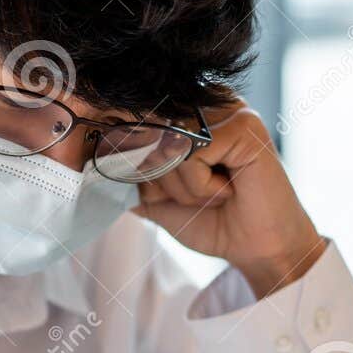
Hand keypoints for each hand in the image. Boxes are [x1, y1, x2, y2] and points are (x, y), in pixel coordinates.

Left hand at [133, 104, 327, 299]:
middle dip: (161, 179)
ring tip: (215, 194)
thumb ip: (131, 172)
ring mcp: (229, 109)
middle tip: (197, 196)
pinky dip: (201, 187)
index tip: (160, 188)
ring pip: (168, 144)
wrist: (257, 250)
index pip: (136, 122)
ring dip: (182, 187)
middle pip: (148, 132)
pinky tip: (228, 191)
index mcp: (189, 112)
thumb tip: (94, 154)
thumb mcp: (158, 197)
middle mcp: (208, 102)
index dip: (137, 160)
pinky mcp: (244, 126)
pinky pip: (192, 154)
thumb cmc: (215, 221)